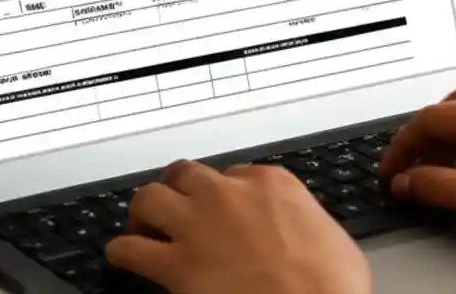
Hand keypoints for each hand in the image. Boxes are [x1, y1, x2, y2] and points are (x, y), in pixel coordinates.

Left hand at [106, 160, 369, 293]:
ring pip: (149, 198)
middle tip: (176, 208)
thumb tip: (298, 234)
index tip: (223, 209)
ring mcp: (197, 226)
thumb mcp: (330, 237)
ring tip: (144, 227)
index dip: (224, 193)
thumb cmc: (333, 284)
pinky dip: (122, 251)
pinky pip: (130, 249)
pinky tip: (123, 257)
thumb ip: (302, 222)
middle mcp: (227, 195)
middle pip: (184, 174)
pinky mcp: (175, 265)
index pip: (234, 173)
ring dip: (144, 213)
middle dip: (177, 190)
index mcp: (270, 184)